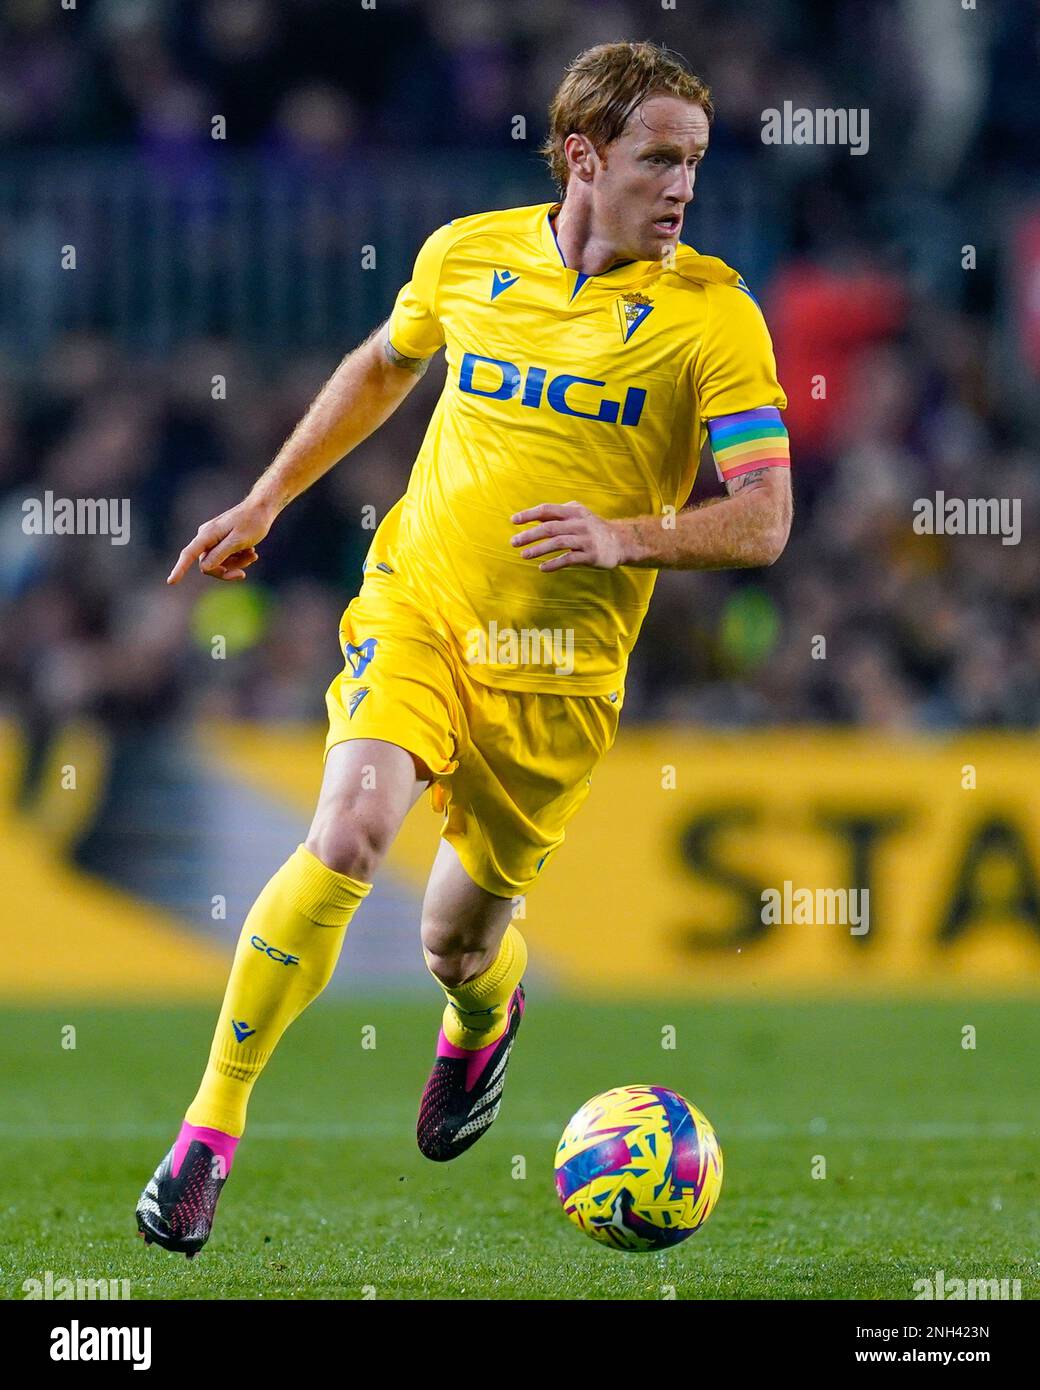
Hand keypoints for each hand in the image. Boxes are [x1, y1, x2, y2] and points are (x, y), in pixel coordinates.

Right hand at [167, 498, 274, 583]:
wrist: (262, 508)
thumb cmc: (252, 522)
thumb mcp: (238, 541)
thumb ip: (221, 554)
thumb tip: (204, 567)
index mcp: (207, 535)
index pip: (189, 554)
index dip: (179, 569)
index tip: (170, 582)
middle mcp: (206, 537)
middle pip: (208, 565)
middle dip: (226, 570)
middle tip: (243, 573)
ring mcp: (213, 539)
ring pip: (219, 563)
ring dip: (236, 563)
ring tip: (252, 555)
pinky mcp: (221, 541)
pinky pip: (225, 557)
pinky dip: (238, 558)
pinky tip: (251, 552)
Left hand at [509, 501, 627, 571]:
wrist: (621, 541)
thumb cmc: (592, 527)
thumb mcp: (577, 515)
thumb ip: (556, 515)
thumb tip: (531, 517)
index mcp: (574, 511)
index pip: (547, 509)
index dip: (529, 514)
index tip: (513, 520)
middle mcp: (579, 523)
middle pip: (550, 527)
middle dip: (530, 535)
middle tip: (513, 542)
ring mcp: (586, 539)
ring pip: (558, 543)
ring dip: (539, 549)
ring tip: (524, 555)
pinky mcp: (591, 555)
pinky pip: (569, 559)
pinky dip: (554, 564)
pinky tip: (542, 568)